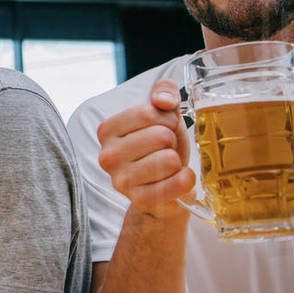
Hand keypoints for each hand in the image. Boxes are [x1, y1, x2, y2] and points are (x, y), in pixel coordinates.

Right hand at [96, 79, 195, 218]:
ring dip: (178, 161)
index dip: (167, 118)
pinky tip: (178, 180)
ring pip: (169, 159)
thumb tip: (163, 101)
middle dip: (172, 140)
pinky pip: (178, 183)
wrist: (164, 187)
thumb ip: (164, 91)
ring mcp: (121, 181)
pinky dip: (186, 180)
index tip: (165, 128)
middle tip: (166, 150)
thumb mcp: (164, 113)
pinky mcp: (140, 200)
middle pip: (160, 135)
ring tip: (170, 166)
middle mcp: (107, 156)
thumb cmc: (162, 147)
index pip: (148, 112)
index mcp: (107, 130)